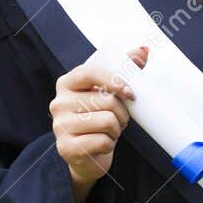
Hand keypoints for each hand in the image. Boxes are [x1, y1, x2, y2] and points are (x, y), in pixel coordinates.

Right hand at [51, 46, 147, 202]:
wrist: (88, 153)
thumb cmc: (100, 116)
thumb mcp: (110, 91)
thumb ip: (125, 68)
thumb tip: (143, 49)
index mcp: (67, 83)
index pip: (92, 72)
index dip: (116, 80)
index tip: (132, 93)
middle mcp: (58, 102)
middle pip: (106, 100)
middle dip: (122, 112)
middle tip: (120, 118)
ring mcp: (59, 126)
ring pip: (107, 121)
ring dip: (117, 128)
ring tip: (110, 130)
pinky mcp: (66, 147)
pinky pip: (102, 141)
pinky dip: (109, 144)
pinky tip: (101, 143)